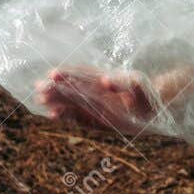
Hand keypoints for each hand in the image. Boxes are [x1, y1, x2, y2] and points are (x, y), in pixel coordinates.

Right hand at [35, 66, 154, 132]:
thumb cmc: (148, 95)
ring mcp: (92, 105)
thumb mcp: (140, 85)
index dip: (69, 74)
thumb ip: (125, 82)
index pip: (82, 75)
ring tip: (40, 99)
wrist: (154, 112)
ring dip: (55, 100)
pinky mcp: (93, 120)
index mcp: (103, 80)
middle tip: (38, 87)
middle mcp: (94, 91)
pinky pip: (76, 117)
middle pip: (71, 87)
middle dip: (55, 87)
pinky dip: (64, 115)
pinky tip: (52, 115)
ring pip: (70, 101)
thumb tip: (105, 81)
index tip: (54, 74)